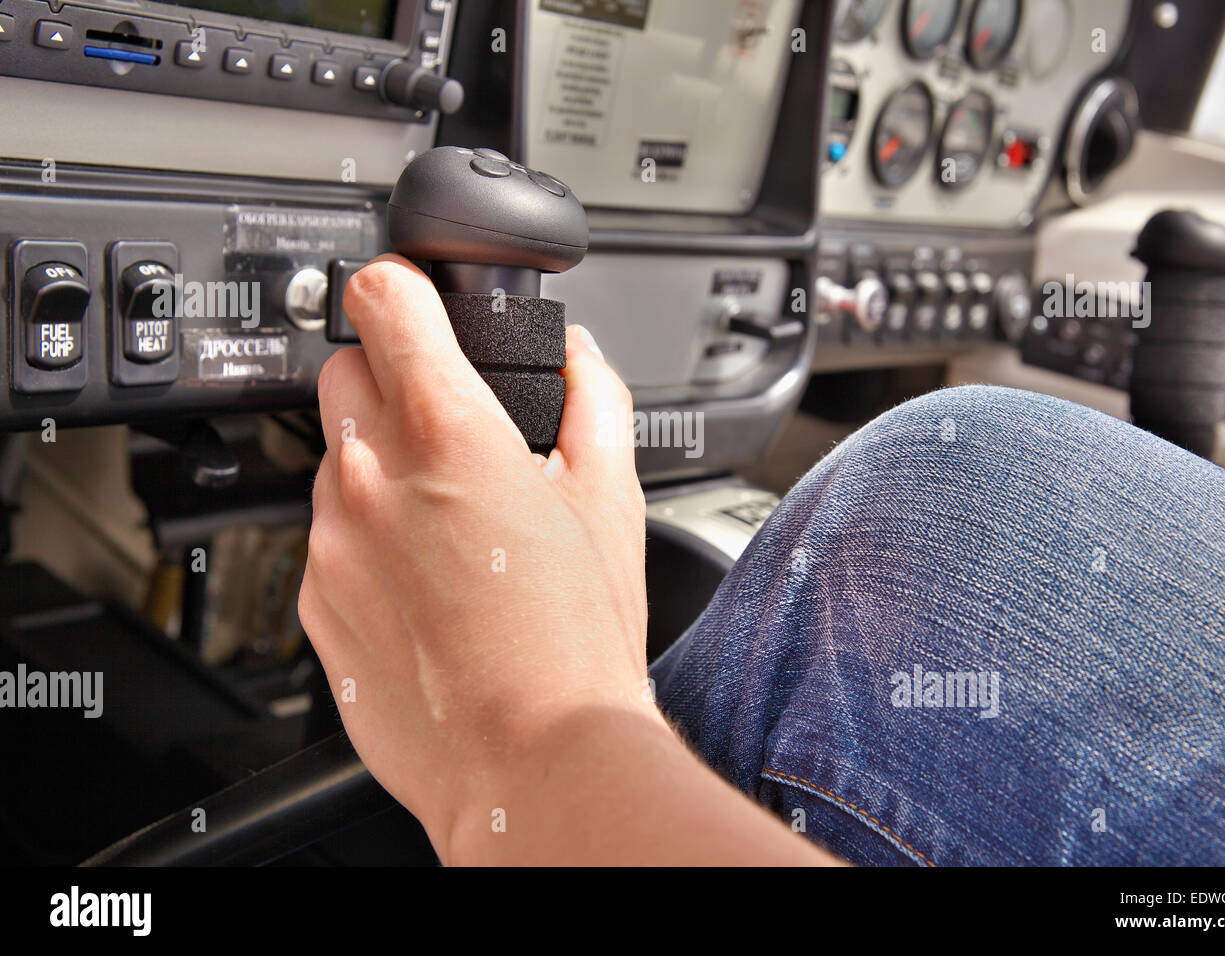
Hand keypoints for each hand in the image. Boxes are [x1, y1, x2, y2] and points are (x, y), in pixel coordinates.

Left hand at [298, 254, 653, 853]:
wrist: (528, 761)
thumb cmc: (572, 644)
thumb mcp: (611, 499)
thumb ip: (592, 400)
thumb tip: (576, 358)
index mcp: (448, 431)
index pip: (379, 296)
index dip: (400, 284)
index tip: (415, 299)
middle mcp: (371, 476)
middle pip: (344, 370)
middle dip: (391, 377)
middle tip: (450, 427)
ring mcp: (331, 541)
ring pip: (334, 459)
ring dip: (380, 468)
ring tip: (451, 529)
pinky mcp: (313, 600)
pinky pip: (327, 537)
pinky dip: (366, 539)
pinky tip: (427, 585)